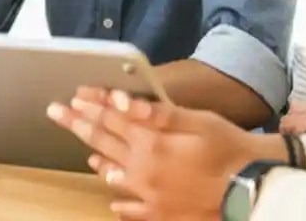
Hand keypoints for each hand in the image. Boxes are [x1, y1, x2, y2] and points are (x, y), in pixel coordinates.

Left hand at [47, 87, 286, 219]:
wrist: (249, 187)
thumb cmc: (227, 147)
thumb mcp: (196, 121)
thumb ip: (158, 113)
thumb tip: (123, 101)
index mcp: (151, 144)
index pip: (112, 119)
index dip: (91, 105)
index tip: (71, 97)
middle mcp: (143, 170)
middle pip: (103, 143)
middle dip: (79, 126)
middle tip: (56, 114)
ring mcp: (149, 195)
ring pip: (114, 176)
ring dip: (98, 162)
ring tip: (85, 156)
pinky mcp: (161, 213)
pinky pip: (132, 209)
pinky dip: (120, 202)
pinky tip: (113, 199)